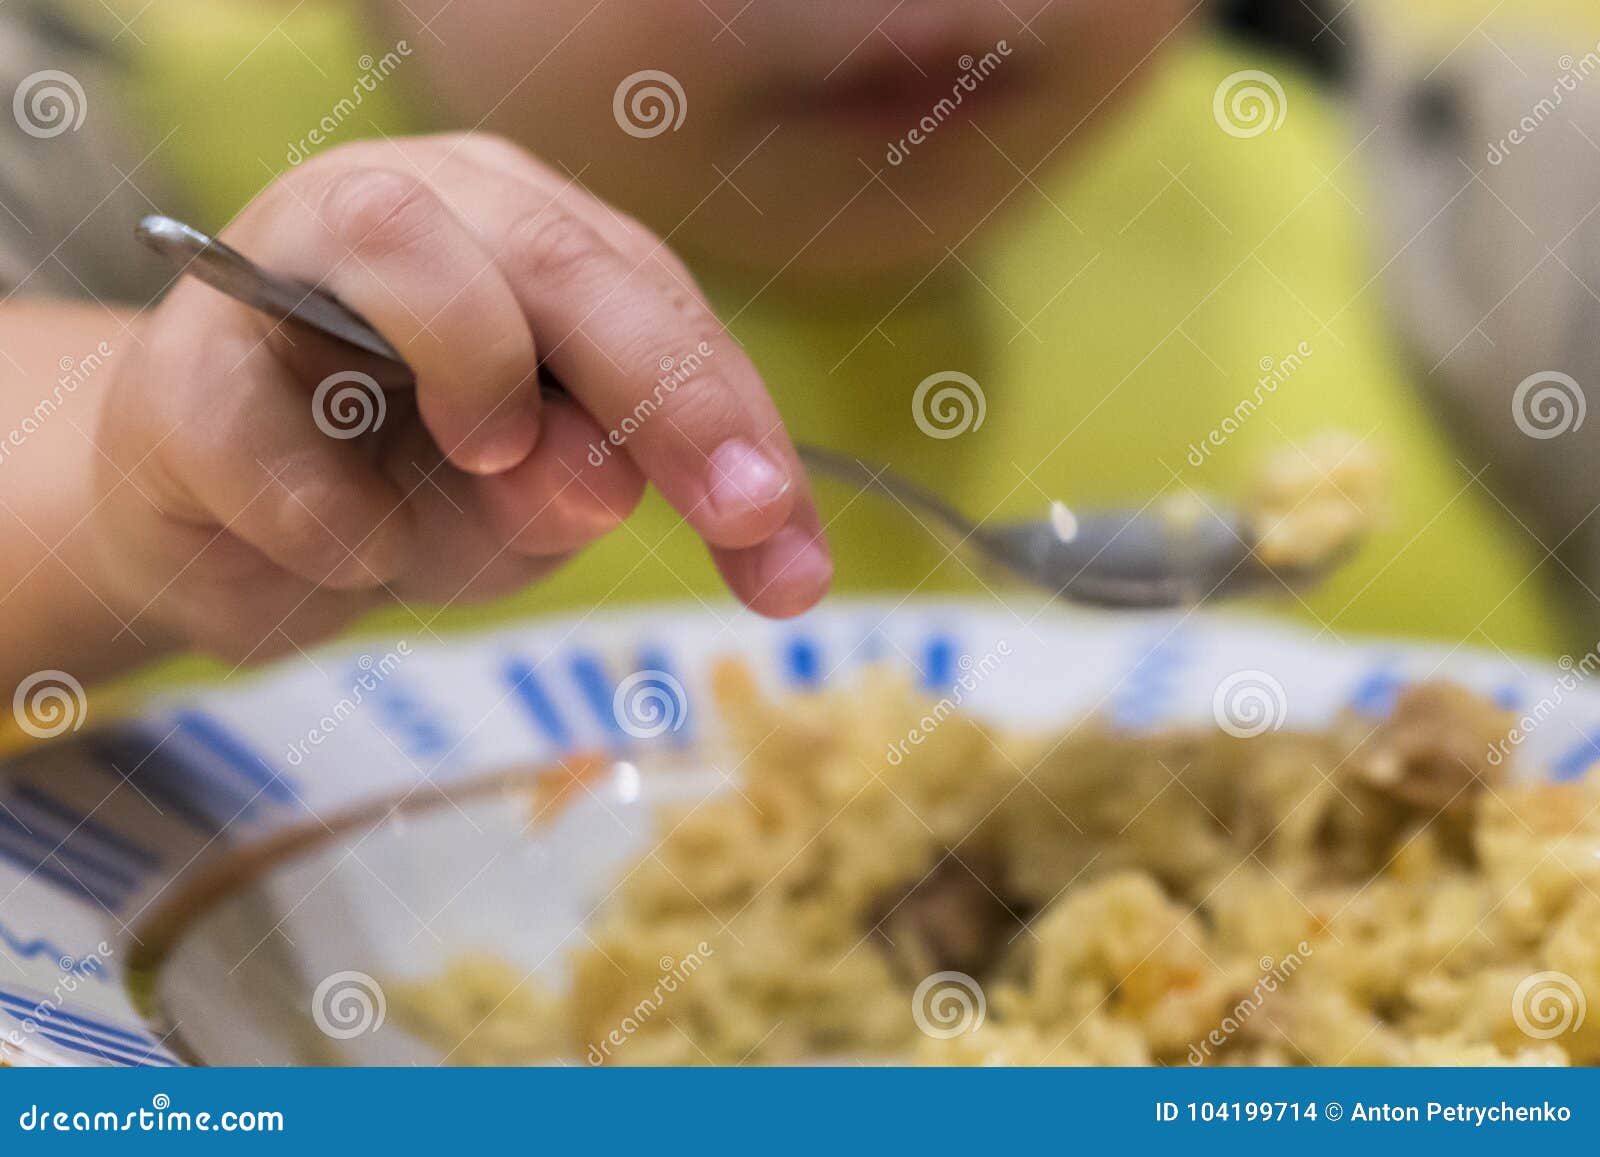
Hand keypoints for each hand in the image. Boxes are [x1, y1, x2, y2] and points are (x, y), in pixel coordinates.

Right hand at [89, 133, 830, 664]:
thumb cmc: (400, 489)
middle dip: (663, 386)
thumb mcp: (524, 509)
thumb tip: (600, 483)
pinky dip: (328, 519)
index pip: (662, 313)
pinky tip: (350, 554)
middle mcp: (423, 212)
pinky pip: (265, 427)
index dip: (738, 431)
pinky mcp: (182, 366)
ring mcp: (287, 263)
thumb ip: (572, 490)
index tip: (790, 567)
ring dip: (481, 368)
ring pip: (402, 242)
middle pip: (556, 254)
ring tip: (495, 461)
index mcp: (530, 239)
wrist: (220, 525)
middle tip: (732, 506)